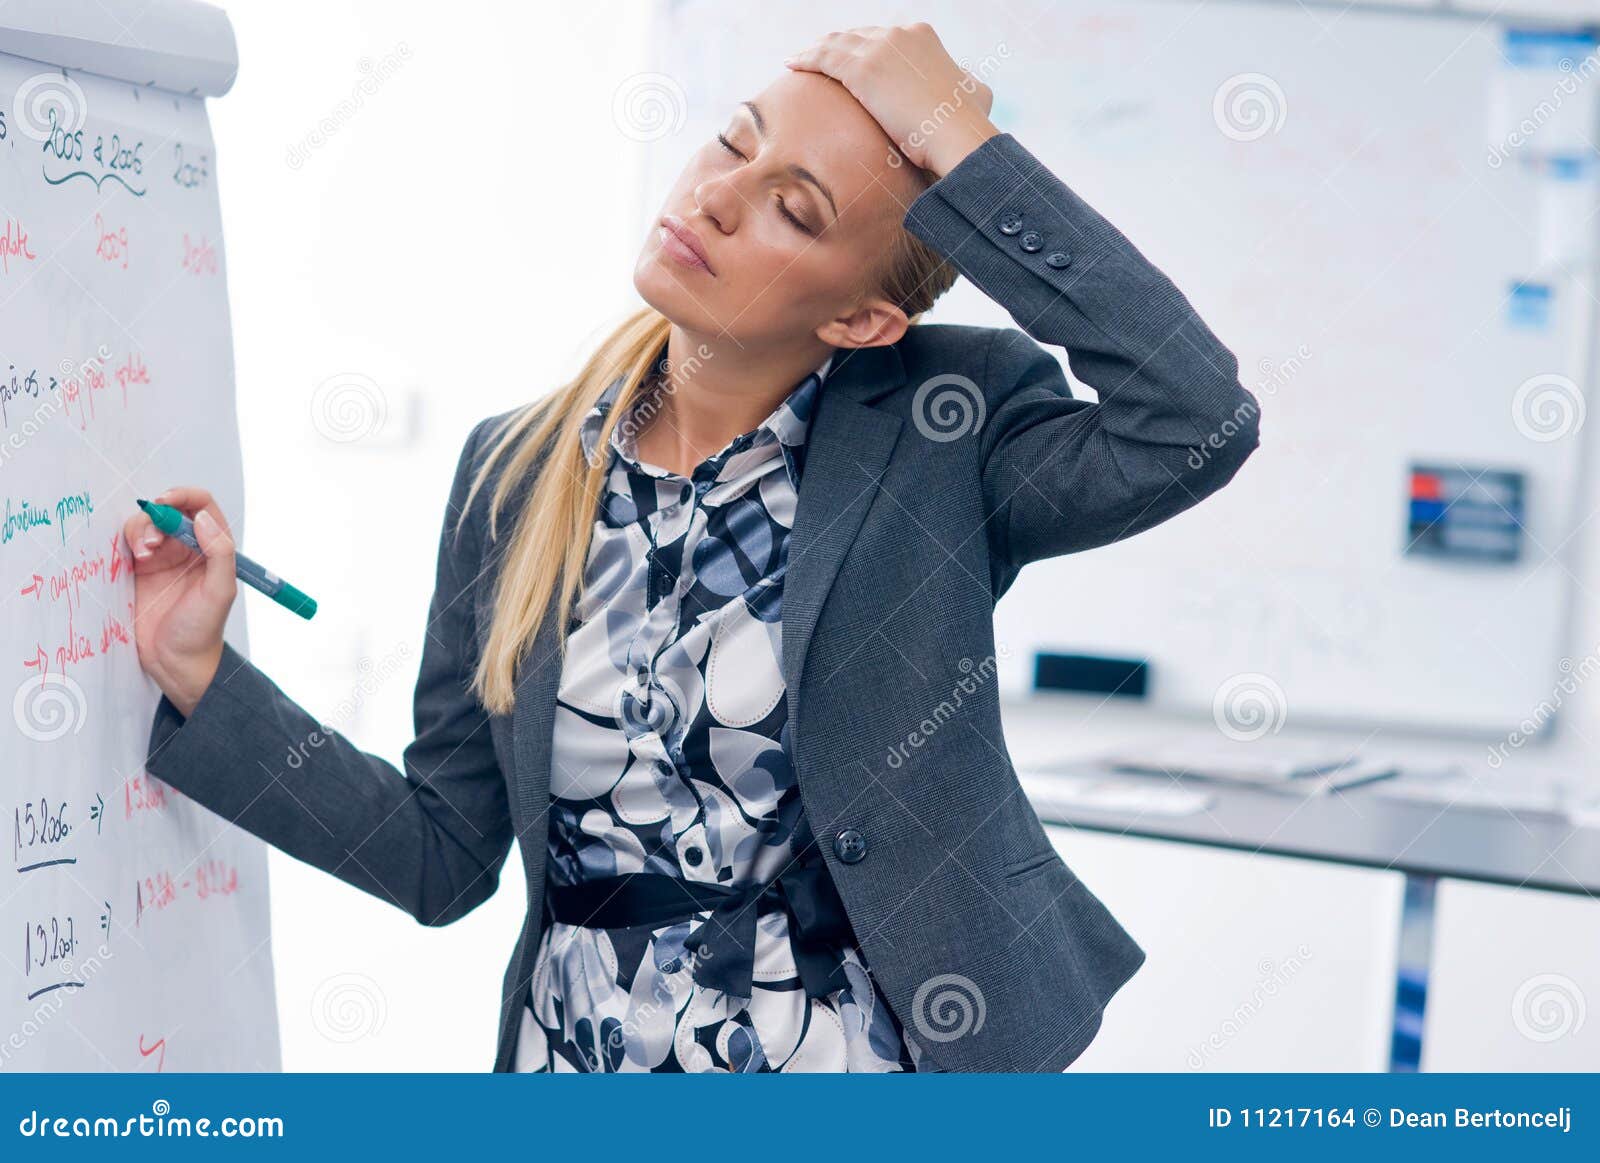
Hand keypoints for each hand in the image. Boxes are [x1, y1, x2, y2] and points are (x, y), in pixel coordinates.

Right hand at [123, 486, 237, 716]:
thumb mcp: (220, 591)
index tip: (166, 501)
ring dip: (139, 531)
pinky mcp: (137, 571)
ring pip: (144, 525)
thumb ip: (219, 552)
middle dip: (156, 517)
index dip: (184, 496)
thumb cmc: (202, 629)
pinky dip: (125, 543)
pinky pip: (126, 544)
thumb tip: (202, 517)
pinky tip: (132, 560)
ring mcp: (161, 558)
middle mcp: (188, 548)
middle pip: (167, 511)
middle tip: (151, 543)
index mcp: (212, 548)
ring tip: (142, 555)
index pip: (201, 506)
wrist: (176, 663)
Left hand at [784, 23, 998, 177]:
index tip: (850, 60)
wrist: (958, 135)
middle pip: (857, 36)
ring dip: (815, 50)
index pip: (883, 37)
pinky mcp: (863, 70)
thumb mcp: (974, 92)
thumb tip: (968, 84)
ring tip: (799, 60)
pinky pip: (824, 59)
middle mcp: (900, 35)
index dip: (862, 47)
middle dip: (836, 46)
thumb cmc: (967, 124)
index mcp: (922, 36)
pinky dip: (806, 59)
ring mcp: (880, 50)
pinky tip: (792, 65)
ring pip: (836, 44)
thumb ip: (964, 83)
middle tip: (818, 59)